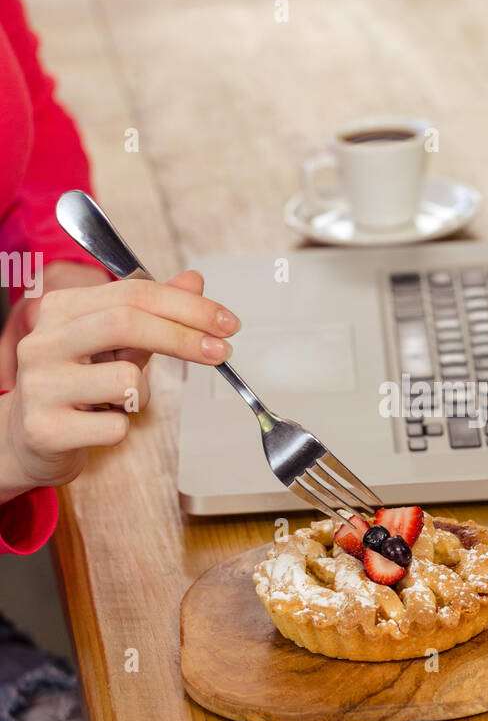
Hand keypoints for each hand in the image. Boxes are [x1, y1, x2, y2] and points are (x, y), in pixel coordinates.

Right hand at [0, 270, 239, 501]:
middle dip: (185, 337)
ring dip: (143, 396)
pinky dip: (121, 429)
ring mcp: (39, 385)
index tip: (227, 323)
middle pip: (127, 323)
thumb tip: (195, 281)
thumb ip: (153, 313)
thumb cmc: (78, 385)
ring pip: (126, 381)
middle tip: (222, 352)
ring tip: (117, 401)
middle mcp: (44, 340)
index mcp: (62, 309)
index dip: (188, 307)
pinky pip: (114, 427)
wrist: (27, 439)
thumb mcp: (115, 343)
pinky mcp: (44, 429)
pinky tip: (98, 426)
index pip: (134, 293)